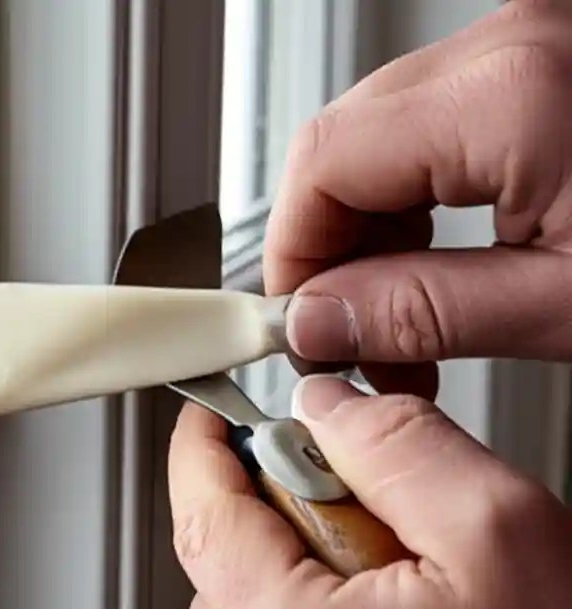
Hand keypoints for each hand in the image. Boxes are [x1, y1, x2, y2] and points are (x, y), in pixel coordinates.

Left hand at [170, 375, 571, 608]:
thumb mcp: (498, 533)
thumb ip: (397, 449)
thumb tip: (326, 408)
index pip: (202, 521)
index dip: (203, 450)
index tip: (215, 411)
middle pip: (223, 563)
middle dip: (276, 506)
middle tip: (360, 495)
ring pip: (253, 607)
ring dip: (305, 561)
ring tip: (400, 568)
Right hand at [265, 0, 571, 395]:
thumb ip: (423, 312)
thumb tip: (323, 322)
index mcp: (511, 96)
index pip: (322, 164)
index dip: (293, 256)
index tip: (299, 325)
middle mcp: (514, 46)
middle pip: (343, 141)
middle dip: (329, 248)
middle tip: (347, 333)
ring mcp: (534, 43)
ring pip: (382, 133)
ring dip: (372, 230)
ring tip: (400, 317)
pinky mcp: (550, 62)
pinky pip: (437, 123)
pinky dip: (421, 200)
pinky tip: (437, 267)